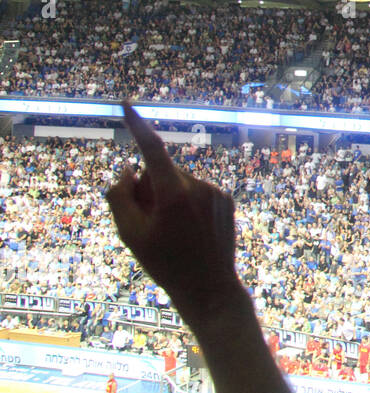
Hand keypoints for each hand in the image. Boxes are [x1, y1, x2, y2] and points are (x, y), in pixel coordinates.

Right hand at [105, 101, 242, 319]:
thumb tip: (128, 169)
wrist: (209, 287)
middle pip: (160, 172)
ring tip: (172, 232)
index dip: (138, 126)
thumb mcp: (130, 234)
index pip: (152, 149)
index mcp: (173, 194)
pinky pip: (196, 192)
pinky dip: (187, 203)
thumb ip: (121, 197)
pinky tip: (189, 231)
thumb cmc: (165, 264)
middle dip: (149, 188)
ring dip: (169, 198)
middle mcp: (198, 186)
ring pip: (178, 183)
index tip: (126, 104)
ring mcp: (215, 192)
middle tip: (149, 224)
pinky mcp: (225, 199)